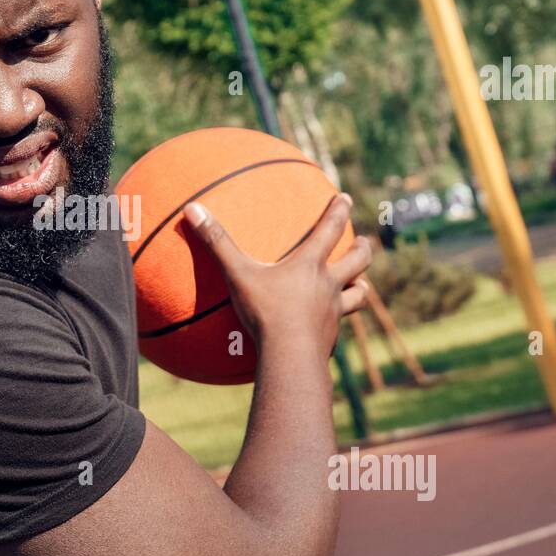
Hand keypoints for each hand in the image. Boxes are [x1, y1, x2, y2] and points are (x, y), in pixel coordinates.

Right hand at [182, 194, 371, 355]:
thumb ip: (217, 242)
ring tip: (359, 284)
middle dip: (363, 248)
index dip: (339, 210)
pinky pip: (339, 327)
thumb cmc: (266, 312)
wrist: (291, 357)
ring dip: (361, 287)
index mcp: (310, 264)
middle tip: (364, 241)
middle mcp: (328, 285)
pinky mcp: (331, 337)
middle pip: (358, 261)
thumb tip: (192, 208)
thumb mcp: (238, 275)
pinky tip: (329, 329)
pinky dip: (338, 324)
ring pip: (359, 295)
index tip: (346, 198)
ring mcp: (333, 312)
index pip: (331, 229)